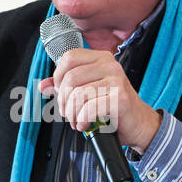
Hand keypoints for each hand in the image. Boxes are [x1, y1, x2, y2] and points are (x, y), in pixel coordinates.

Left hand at [40, 48, 161, 152]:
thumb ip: (66, 86)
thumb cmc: (113, 106)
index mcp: (101, 58)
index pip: (69, 58)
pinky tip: (84, 124)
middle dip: (63, 100)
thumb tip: (43, 85)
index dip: (58, 77)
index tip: (61, 93)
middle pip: (70, 78)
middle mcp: (110, 65)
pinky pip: (89, 108)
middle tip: (68, 112)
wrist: (138, 123)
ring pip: (78, 94)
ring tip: (76, 120)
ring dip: (72, 113)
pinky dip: (82, 119)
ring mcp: (116, 80)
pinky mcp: (120, 98)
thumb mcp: (88, 92)